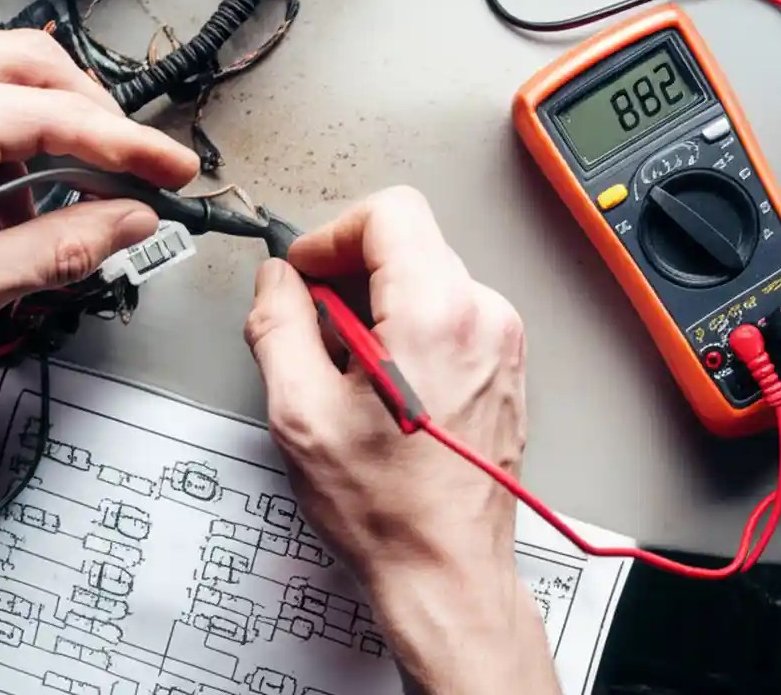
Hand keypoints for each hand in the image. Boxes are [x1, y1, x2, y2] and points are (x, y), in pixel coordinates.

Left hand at [0, 30, 196, 382]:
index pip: (65, 116)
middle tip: (128, 171)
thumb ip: (69, 248)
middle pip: (42, 67)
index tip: (170, 168)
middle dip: (96, 119)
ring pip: (5, 67)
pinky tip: (8, 188)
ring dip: (49, 123)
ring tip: (57, 197)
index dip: (134, 147)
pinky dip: (3, 126)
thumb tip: (129, 221)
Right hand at [245, 187, 557, 693]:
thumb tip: (276, 283)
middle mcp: (482, 317)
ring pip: (427, 277)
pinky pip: (449, 313)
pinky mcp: (504, 365)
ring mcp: (501, 341)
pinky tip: (382, 385)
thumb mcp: (301, 411)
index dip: (331, 234)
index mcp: (436, 314)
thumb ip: (278, 324)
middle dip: (350, 273)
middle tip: (315, 328)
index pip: (388, 212)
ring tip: (349, 371)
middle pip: (408, 241)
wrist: (447, 569)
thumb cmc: (389, 510)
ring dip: (377, 304)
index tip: (305, 271)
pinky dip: (408, 328)